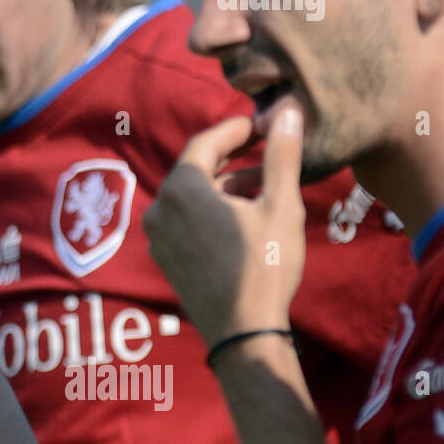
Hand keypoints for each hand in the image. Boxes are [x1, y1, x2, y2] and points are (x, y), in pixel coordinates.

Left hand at [143, 105, 305, 347]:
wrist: (243, 332)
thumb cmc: (266, 267)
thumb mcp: (281, 206)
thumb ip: (281, 155)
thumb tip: (286, 110)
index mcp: (182, 189)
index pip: (206, 142)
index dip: (236, 130)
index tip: (263, 123)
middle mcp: (159, 208)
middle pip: (196, 168)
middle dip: (233, 158)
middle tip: (267, 151)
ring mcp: (157, 235)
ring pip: (192, 196)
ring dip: (225, 187)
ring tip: (265, 188)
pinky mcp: (164, 256)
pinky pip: (185, 220)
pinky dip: (211, 210)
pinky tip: (243, 219)